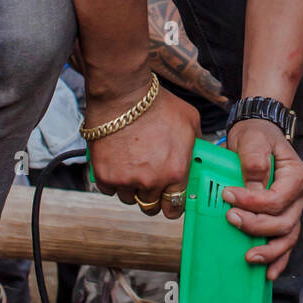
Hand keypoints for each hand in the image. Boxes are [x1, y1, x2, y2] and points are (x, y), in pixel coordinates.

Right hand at [88, 85, 199, 218]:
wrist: (124, 95)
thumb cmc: (158, 105)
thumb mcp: (190, 122)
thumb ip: (196, 144)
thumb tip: (197, 154)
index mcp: (176, 172)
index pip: (175, 207)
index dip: (172, 205)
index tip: (169, 201)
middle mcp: (152, 181)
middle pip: (150, 206)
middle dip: (151, 197)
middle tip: (149, 183)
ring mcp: (126, 180)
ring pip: (128, 198)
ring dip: (131, 188)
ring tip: (132, 168)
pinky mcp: (105, 176)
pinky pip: (109, 189)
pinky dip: (112, 181)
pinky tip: (117, 164)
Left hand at [224, 118, 302, 280]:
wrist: (258, 132)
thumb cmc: (257, 136)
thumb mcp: (253, 141)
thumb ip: (254, 164)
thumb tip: (252, 191)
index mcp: (296, 176)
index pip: (277, 199)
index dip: (252, 203)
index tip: (228, 197)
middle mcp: (299, 196)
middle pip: (283, 222)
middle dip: (255, 226)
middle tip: (230, 218)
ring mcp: (293, 209)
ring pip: (287, 237)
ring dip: (269, 250)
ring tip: (249, 257)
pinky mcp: (283, 218)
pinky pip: (285, 242)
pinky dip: (278, 260)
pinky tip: (268, 273)